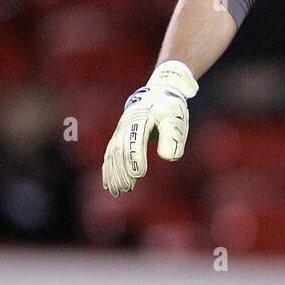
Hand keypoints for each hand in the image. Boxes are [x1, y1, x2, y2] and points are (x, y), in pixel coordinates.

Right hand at [102, 60, 198, 195]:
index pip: (135, 139)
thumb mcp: (176, 118)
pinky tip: (108, 183)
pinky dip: (108, 169)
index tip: (139, 174)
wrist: (158, 93)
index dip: (135, 157)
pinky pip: (110, 153)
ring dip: (113, 173)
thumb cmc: (170, 108)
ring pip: (113, 153)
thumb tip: (168, 157)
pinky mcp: (119, 135)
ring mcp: (120, 129)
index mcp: (141, 118)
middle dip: (122, 170)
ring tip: (116, 191)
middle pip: (121, 149)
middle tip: (126, 188)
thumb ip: (173, 136)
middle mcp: (127, 123)